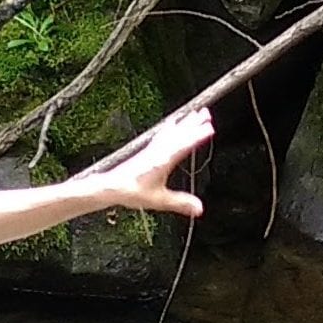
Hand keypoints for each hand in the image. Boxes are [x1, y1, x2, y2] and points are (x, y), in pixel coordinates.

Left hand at [88, 104, 214, 214]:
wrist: (111, 186)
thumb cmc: (132, 191)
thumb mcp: (158, 200)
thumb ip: (179, 203)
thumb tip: (200, 209)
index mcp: (162, 161)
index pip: (183, 145)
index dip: (197, 136)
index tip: (210, 127)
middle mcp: (158, 151)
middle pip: (179, 134)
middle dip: (193, 124)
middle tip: (207, 113)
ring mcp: (152, 149)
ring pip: (171, 132)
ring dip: (184, 122)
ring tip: (195, 113)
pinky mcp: (148, 151)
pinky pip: (163, 135)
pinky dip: (170, 127)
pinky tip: (172, 122)